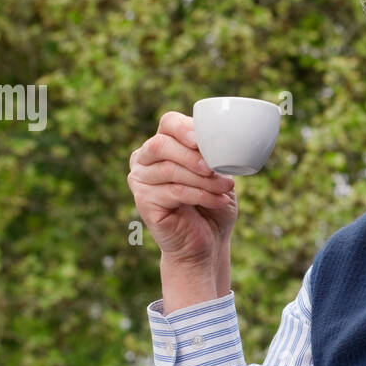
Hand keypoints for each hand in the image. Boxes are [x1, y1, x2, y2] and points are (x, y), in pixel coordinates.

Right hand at [127, 112, 237, 264]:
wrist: (207, 242)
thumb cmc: (213, 204)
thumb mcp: (218, 175)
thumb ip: (214, 155)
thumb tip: (220, 142)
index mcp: (163, 145)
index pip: (169, 123)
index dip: (184, 128)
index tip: (201, 140)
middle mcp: (145, 159)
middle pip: (161, 144)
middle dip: (192, 156)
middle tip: (215, 169)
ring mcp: (140, 180)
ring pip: (169, 170)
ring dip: (203, 180)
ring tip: (225, 188)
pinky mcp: (143, 201)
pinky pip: (173, 191)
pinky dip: (201, 195)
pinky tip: (219, 201)